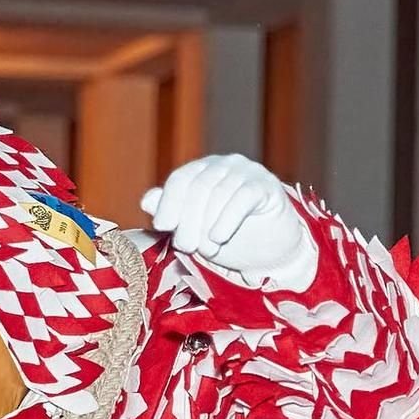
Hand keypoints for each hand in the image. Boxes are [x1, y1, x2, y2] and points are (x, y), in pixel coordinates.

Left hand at [140, 155, 316, 290]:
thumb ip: (173, 213)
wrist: (272, 254)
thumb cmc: (231, 240)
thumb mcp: (196, 230)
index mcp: (204, 170)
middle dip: (188, 220)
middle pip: (199, 187)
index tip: (162, 227)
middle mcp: (225, 165)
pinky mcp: (268, 186)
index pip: (181, 179)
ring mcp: (249, 172)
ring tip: (206, 250)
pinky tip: (219, 238)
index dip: (169, 202)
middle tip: (185, 247)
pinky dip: (228, 219)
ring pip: (219, 192)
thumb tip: (146, 201)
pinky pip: (244, 196)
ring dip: (207, 224)